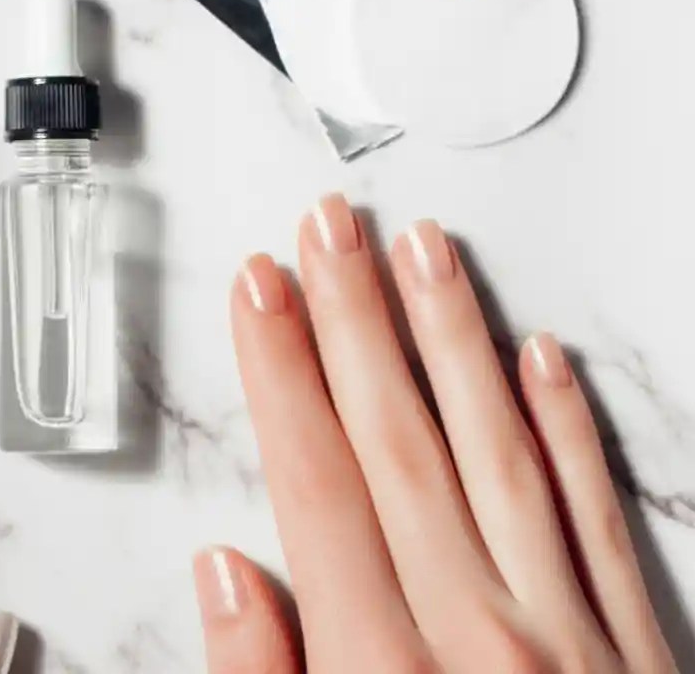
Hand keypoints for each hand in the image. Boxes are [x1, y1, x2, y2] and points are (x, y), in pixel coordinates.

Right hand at [193, 195, 676, 672]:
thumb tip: (226, 576)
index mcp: (379, 670)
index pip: (314, 482)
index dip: (279, 372)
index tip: (260, 293)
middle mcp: (477, 637)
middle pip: (398, 441)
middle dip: (354, 319)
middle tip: (329, 229)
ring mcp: (565, 638)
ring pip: (498, 454)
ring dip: (452, 338)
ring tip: (420, 250)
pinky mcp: (633, 650)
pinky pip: (596, 516)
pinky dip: (566, 430)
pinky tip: (538, 355)